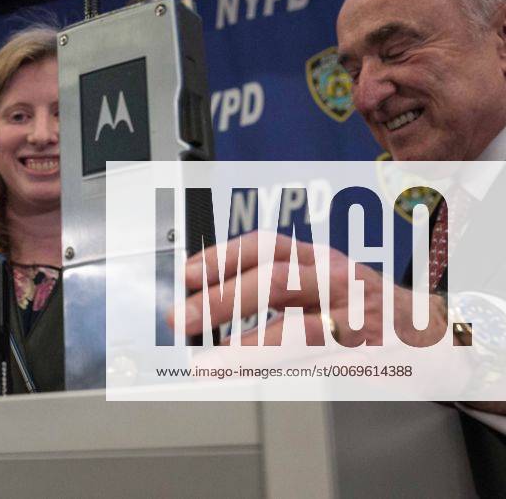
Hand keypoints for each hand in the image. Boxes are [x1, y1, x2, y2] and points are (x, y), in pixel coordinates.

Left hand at [169, 231, 448, 346]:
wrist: (435, 334)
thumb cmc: (367, 308)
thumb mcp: (321, 283)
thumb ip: (276, 289)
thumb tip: (214, 296)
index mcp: (317, 258)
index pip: (265, 246)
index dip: (221, 257)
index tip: (186, 274)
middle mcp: (334, 277)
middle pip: (273, 279)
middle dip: (222, 298)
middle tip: (184, 318)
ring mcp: (353, 313)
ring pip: (294, 324)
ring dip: (244, 343)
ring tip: (208, 358)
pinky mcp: (366, 349)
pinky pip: (315, 360)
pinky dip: (278, 367)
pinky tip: (249, 372)